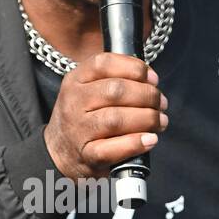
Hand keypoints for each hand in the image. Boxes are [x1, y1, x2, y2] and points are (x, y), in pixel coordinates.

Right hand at [44, 51, 168, 180]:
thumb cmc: (83, 118)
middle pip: (115, 91)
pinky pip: (113, 149)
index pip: (103, 63)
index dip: (134, 68)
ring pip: (116, 119)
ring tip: (160, 122)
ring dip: (146, 119)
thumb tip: (151, 81)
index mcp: (75, 81)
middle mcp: (74, 103)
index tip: (153, 78)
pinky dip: (136, 143)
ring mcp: (78, 130)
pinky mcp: (87, 155)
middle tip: (160, 103)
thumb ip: (114, 79)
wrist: (58, 153)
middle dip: (146, 95)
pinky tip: (150, 140)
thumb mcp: (87, 90)